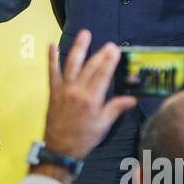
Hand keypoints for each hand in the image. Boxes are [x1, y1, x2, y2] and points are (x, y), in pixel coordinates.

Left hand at [43, 31, 137, 160]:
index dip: (110, 61)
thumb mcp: (103, 125)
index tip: (115, 50)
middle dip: (100, 54)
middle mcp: (77, 91)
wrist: (60, 149)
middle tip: (108, 44)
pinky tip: (51, 45)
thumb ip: (116, 108)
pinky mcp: (53, 92)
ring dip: (78, 48)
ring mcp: (63, 90)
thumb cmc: (84, 138)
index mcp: (91, 100)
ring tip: (84, 34)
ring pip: (71, 64)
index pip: (103, 75)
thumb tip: (132, 99)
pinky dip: (51, 58)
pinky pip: (52, 72)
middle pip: (90, 67)